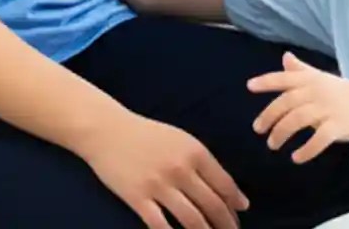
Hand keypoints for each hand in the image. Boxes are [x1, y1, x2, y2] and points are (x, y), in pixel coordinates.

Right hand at [81, 113, 249, 228]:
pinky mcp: (138, 198)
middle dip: (226, 223)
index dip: (235, 204)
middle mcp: (181, 169)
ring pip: (192, 219)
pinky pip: (160, 225)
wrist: (108, 130)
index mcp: (195, 152)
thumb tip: (230, 192)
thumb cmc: (147, 135)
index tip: (240, 214)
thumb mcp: (182, 140)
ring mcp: (159, 185)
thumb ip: (204, 164)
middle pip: (212, 205)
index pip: (224, 185)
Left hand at [247, 52, 348, 163]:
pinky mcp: (338, 126)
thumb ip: (301, 70)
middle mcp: (317, 92)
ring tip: (273, 145)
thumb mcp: (320, 78)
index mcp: (310, 80)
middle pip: (287, 103)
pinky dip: (306, 150)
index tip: (249, 86)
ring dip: (281, 133)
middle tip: (258, 130)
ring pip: (297, 120)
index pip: (285, 78)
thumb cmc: (341, 91)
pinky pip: (319, 139)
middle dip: (269, 117)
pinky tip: (296, 158)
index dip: (267, 81)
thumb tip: (285, 57)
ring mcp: (328, 109)